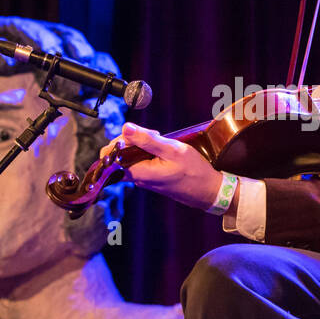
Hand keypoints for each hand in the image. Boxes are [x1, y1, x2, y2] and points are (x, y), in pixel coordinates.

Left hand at [102, 123, 226, 211]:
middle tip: (152, 135)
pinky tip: (162, 150)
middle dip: (131, 140)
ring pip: (131, 157)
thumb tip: (125, 128)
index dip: (119, 141)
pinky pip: (141, 162)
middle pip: (119, 155)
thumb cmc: (193, 172)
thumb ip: (147, 140)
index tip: (138, 134)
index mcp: (138, 172)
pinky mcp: (151, 178)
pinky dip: (148, 152)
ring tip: (160, 142)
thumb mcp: (172, 150)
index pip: (111, 156)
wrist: (208, 191)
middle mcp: (137, 178)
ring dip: (141, 145)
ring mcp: (144, 179)